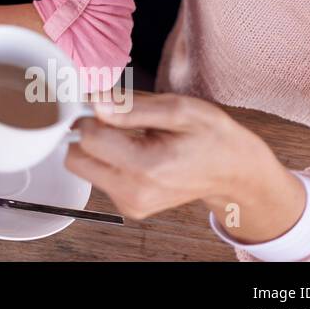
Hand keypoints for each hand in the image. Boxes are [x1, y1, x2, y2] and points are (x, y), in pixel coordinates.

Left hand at [65, 92, 305, 241]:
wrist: (234, 171)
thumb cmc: (211, 136)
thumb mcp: (179, 108)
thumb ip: (131, 106)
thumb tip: (94, 102)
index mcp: (146, 166)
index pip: (88, 137)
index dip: (92, 114)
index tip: (110, 104)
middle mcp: (134, 192)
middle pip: (75, 158)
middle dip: (88, 132)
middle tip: (117, 118)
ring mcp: (130, 203)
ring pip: (84, 167)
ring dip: (98, 146)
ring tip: (132, 135)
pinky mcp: (129, 206)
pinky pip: (98, 176)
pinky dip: (108, 159)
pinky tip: (135, 150)